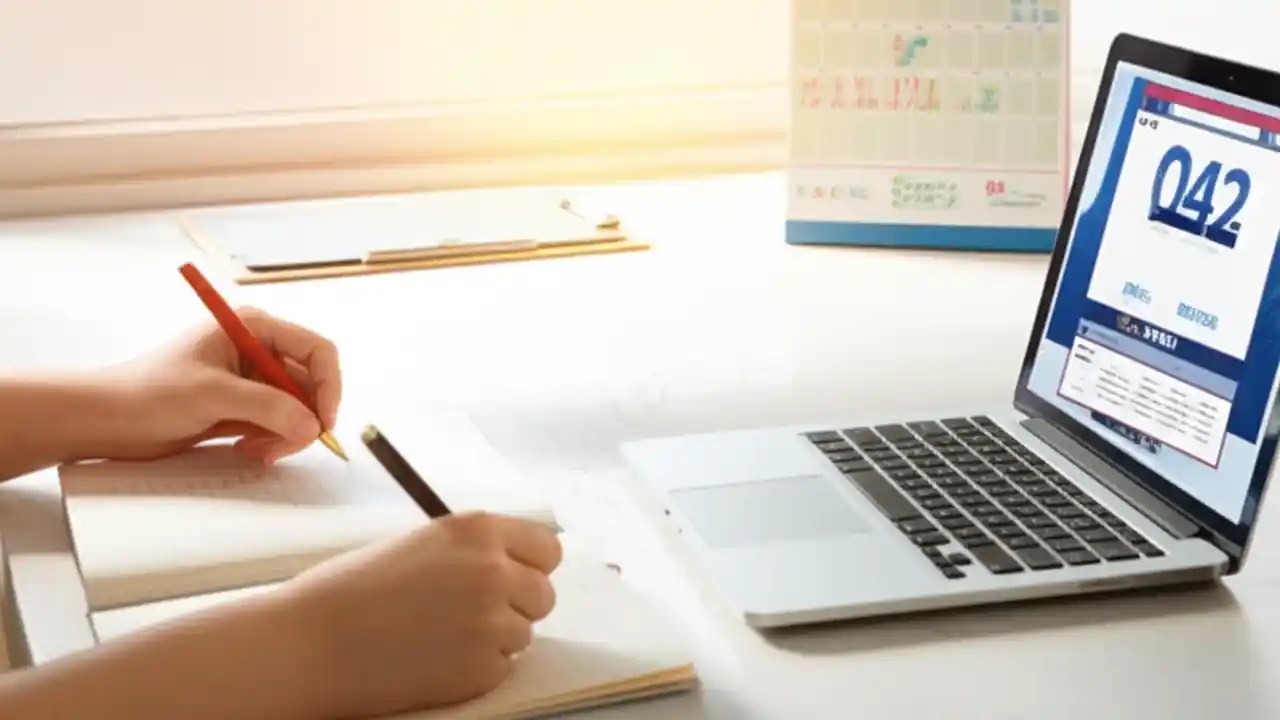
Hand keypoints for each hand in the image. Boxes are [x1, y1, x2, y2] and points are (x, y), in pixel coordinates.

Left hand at [91, 307, 340, 463]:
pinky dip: (272, 440)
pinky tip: (247, 448)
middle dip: (304, 418)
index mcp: (253, 328)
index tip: (323, 421)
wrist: (108, 420)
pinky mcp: (242, 406)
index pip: (316, 350)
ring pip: (297, 409)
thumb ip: (267, 407)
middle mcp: (258, 350)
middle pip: (310, 383)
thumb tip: (313, 426)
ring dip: (286, 433)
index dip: (328, 385)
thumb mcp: (212, 394)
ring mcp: (251, 380)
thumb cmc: (149, 392)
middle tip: (286, 446)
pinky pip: (278, 424)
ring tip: (258, 450)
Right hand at [278, 512, 562, 717]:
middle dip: (517, 604)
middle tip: (472, 612)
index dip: (529, 565)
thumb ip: (474, 550)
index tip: (513, 576)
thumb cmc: (353, 589)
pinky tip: (433, 658)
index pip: (547, 548)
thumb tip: (515, 564)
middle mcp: (493, 571)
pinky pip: (501, 667)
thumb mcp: (422, 544)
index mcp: (478, 530)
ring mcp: (491, 622)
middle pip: (543, 593)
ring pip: (524, 632)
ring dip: (495, 637)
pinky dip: (476, 668)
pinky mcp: (482, 669)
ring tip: (440, 635)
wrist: (312, 642)